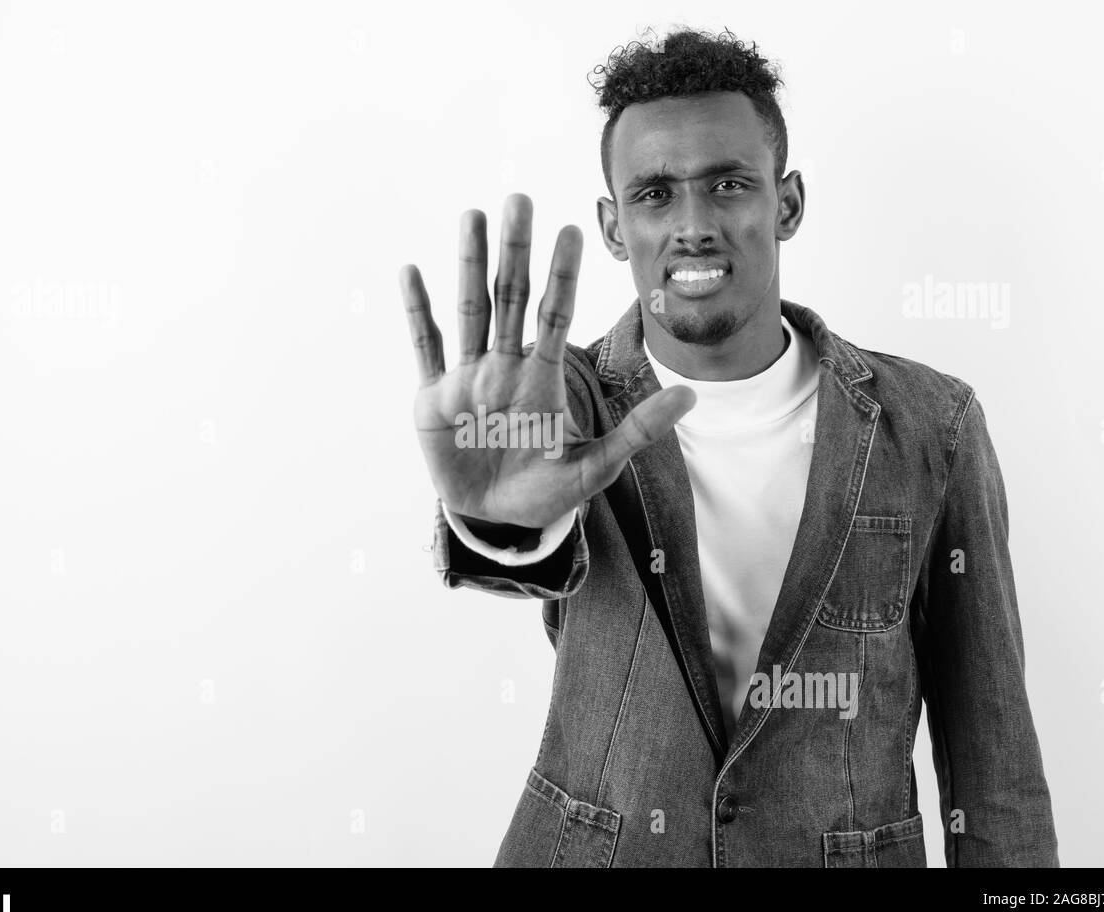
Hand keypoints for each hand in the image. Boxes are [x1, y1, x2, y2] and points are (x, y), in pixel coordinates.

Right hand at [400, 194, 694, 528]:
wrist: (495, 520)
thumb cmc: (545, 489)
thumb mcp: (595, 466)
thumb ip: (637, 430)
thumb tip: (692, 396)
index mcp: (542, 379)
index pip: (555, 316)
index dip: (563, 276)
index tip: (573, 230)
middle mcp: (504, 368)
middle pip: (510, 298)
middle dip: (515, 251)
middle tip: (520, 199)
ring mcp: (467, 379)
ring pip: (469, 311)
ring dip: (468, 264)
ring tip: (472, 216)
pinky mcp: (434, 399)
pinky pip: (426, 347)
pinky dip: (417, 311)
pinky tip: (411, 271)